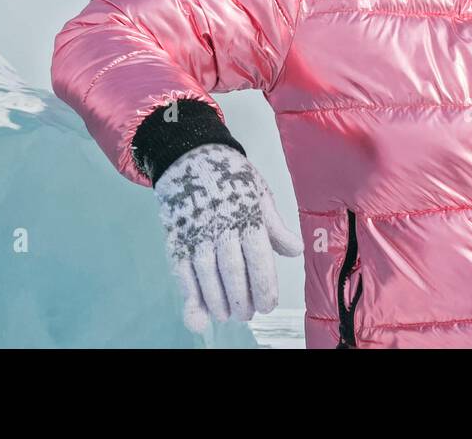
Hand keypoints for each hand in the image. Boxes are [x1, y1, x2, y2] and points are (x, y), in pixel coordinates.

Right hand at [152, 143, 303, 333]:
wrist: (189, 154)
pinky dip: (191, 297)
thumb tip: (295, 250)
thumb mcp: (259, 192)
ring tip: (229, 314)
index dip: (264, 286)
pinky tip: (199, 315)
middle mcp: (221, 227)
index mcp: (247, 215)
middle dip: (243, 299)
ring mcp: (196, 235)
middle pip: (233, 272)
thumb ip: (275, 225)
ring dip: (219, 302)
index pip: (258, 258)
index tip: (268, 304)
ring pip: (208, 277)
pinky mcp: (176, 239)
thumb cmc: (229, 174)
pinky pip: (183, 273)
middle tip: (249, 313)